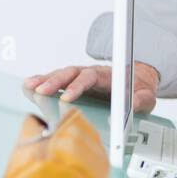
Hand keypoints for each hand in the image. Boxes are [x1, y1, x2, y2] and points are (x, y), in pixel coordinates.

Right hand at [25, 61, 158, 111]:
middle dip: (56, 82)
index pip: (90, 77)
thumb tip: (134, 103)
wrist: (138, 81)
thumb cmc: (139, 89)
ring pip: (61, 75)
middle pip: (71, 73)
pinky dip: (44, 81)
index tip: (67, 97)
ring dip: (45, 80)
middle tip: (41, 91)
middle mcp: (92, 73)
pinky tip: (30, 85)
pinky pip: (58, 80)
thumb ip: (142, 99)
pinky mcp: (75, 83)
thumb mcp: (147, 96)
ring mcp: (81, 78)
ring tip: (29, 86)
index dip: (78, 86)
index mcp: (107, 76)